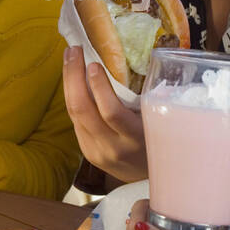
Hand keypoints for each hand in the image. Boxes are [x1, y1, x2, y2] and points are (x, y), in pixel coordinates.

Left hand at [61, 46, 147, 182]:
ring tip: (69, 58)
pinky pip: (75, 121)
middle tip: (74, 50)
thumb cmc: (159, 142)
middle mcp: (113, 147)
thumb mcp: (160, 124)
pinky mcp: (86, 152)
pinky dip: (72, 97)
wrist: (149, 179)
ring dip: (68, 83)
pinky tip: (73, 80)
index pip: (111, 112)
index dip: (100, 87)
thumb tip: (151, 62)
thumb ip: (154, 99)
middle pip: (84, 110)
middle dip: (74, 76)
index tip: (95, 64)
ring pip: (74, 114)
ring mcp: (96, 151)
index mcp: (136, 138)